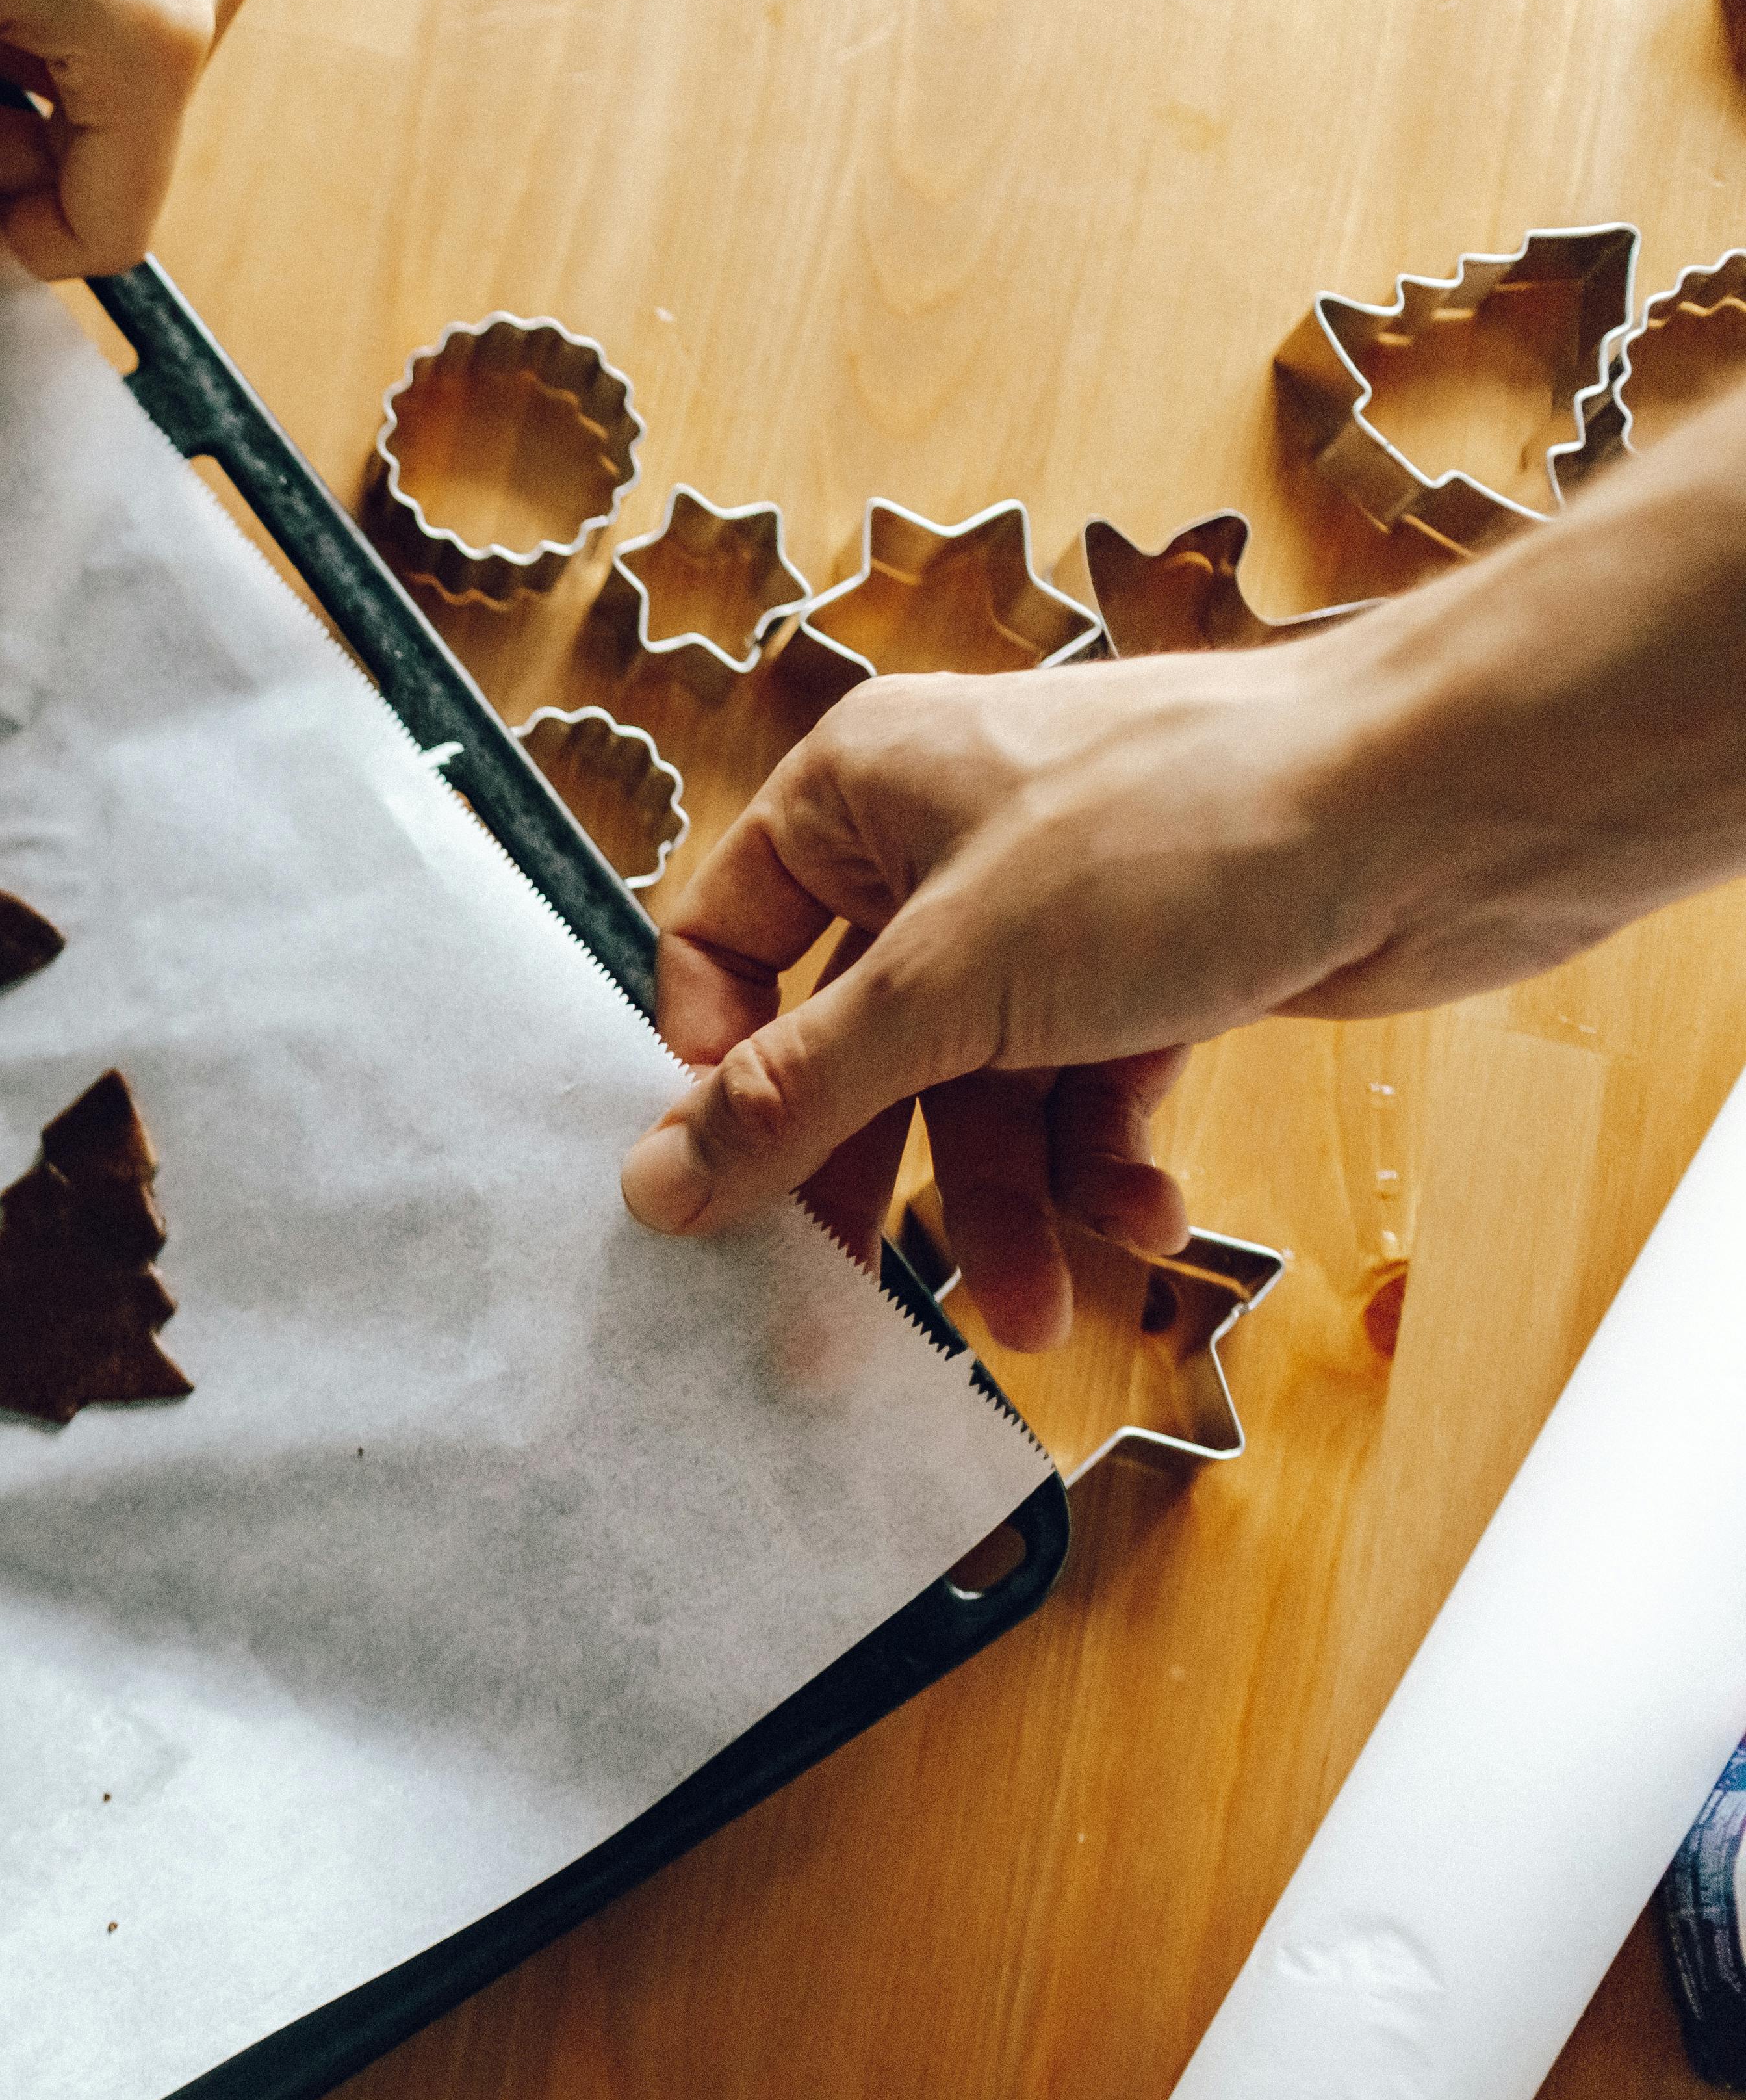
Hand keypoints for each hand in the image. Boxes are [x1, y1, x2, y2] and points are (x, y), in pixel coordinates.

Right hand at [616, 643, 1413, 1349]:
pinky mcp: (1157, 969)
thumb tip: (657, 1182)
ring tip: (1037, 1306)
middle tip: (850, 1306)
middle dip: (876, 1180)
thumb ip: (798, 1092)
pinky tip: (1149, 1221)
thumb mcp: (948, 982)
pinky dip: (1108, 1168)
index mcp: (857, 793)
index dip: (721, 1068)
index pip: (725, 943)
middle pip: (856, 1046)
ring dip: (1010, 1206)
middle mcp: (944, 845)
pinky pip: (1090, 1092)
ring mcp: (1056, 913)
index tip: (733, 1180)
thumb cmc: (1186, 825)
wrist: (1441, 806)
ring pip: (982, 1090)